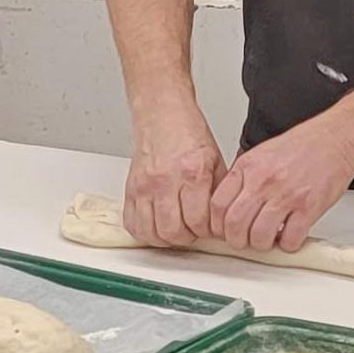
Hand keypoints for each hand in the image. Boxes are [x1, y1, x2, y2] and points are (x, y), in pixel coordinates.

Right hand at [122, 105, 224, 246]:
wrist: (162, 114)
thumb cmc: (188, 134)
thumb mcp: (215, 160)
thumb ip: (219, 192)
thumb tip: (223, 219)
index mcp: (191, 173)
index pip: (198, 221)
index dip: (208, 231)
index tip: (210, 228)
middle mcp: (165, 181)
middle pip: (173, 232)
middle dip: (188, 237)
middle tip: (194, 230)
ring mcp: (144, 186)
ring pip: (151, 233)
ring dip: (166, 238)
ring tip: (177, 229)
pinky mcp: (130, 189)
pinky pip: (132, 224)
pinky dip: (145, 232)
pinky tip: (157, 225)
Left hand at [210, 117, 353, 253]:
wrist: (335, 139)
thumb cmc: (302, 146)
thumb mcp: (261, 153)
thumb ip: (243, 176)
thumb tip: (229, 202)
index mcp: (248, 166)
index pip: (218, 204)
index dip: (217, 225)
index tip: (223, 231)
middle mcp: (263, 181)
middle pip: (234, 224)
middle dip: (236, 240)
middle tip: (244, 241)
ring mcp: (286, 195)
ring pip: (259, 236)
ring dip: (262, 245)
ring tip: (268, 240)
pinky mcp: (308, 207)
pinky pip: (290, 239)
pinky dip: (288, 245)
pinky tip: (289, 237)